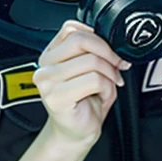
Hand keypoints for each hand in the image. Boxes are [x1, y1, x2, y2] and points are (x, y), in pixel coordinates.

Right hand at [34, 20, 128, 144]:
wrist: (77, 132)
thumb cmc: (86, 102)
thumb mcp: (93, 69)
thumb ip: (96, 52)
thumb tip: (115, 43)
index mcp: (51, 54)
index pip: (72, 29)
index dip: (98, 37)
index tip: (111, 51)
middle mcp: (45, 65)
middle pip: (81, 40)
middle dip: (107, 52)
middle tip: (117, 66)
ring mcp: (48, 81)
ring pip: (91, 61)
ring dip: (109, 73)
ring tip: (108, 84)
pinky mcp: (56, 97)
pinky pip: (93, 80)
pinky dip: (106, 87)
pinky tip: (101, 96)